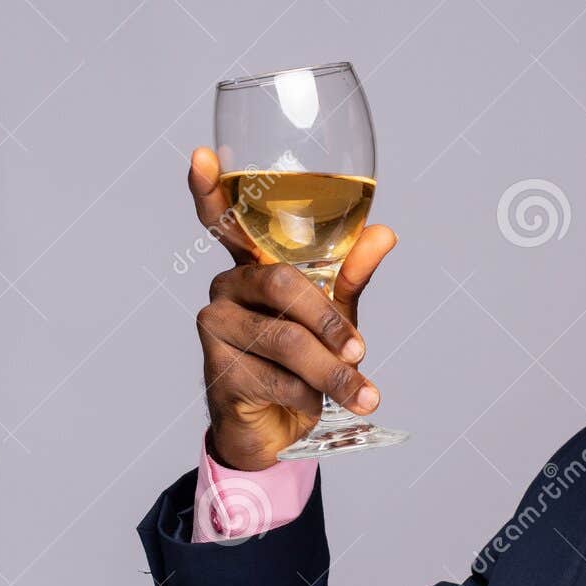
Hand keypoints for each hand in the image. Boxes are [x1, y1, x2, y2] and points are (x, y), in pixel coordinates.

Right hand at [188, 147, 396, 470]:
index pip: (224, 220)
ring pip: (283, 340)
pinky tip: (311, 405)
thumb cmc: (301, 362)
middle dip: (328, 320)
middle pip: (279, 284)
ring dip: (331, 371)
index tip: (202, 156)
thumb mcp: (333, 314)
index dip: (210, 188)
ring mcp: (216, 329)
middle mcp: (227, 288)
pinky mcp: (217, 372)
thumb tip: (384, 233)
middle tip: (360, 350)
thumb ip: (351, 273)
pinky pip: (276, 379)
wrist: (276, 430)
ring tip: (362, 394)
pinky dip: (308, 396)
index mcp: (252, 264)